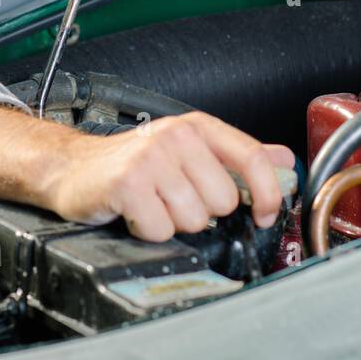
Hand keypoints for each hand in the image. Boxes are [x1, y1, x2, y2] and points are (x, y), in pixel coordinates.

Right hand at [46, 110, 293, 241]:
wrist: (74, 169)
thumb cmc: (133, 164)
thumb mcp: (189, 152)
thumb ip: (237, 157)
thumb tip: (285, 161)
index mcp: (198, 127)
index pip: (251, 157)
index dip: (268, 192)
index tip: (265, 215)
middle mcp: (176, 137)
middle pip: (223, 200)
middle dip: (202, 213)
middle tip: (175, 200)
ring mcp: (151, 158)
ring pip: (193, 220)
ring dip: (173, 223)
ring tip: (154, 205)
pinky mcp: (128, 183)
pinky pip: (161, 229)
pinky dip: (149, 232)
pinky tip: (136, 214)